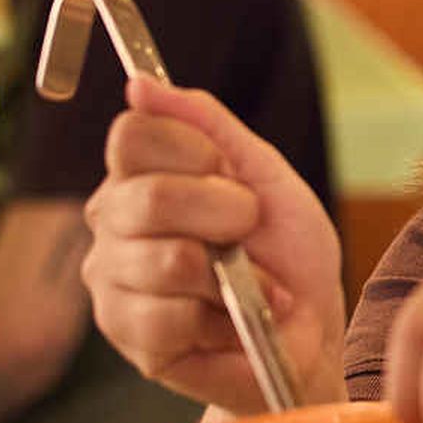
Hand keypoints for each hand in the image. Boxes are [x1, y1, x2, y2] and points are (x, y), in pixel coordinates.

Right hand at [83, 76, 345, 413]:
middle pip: (149, 197)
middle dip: (225, 215)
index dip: (195, 152)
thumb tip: (140, 84)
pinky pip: (169, 319)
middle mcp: (111, 224)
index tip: (232, 176)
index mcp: (137, 175)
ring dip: (230, 277)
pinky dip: (221, 322)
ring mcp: (113, 283)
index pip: (132, 135)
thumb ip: (206, 124)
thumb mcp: (264, 174)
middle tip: (248, 234)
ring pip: (166, 261)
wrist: (311, 332)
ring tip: (245, 287)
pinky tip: (229, 325)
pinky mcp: (131, 339)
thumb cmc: (287, 254)